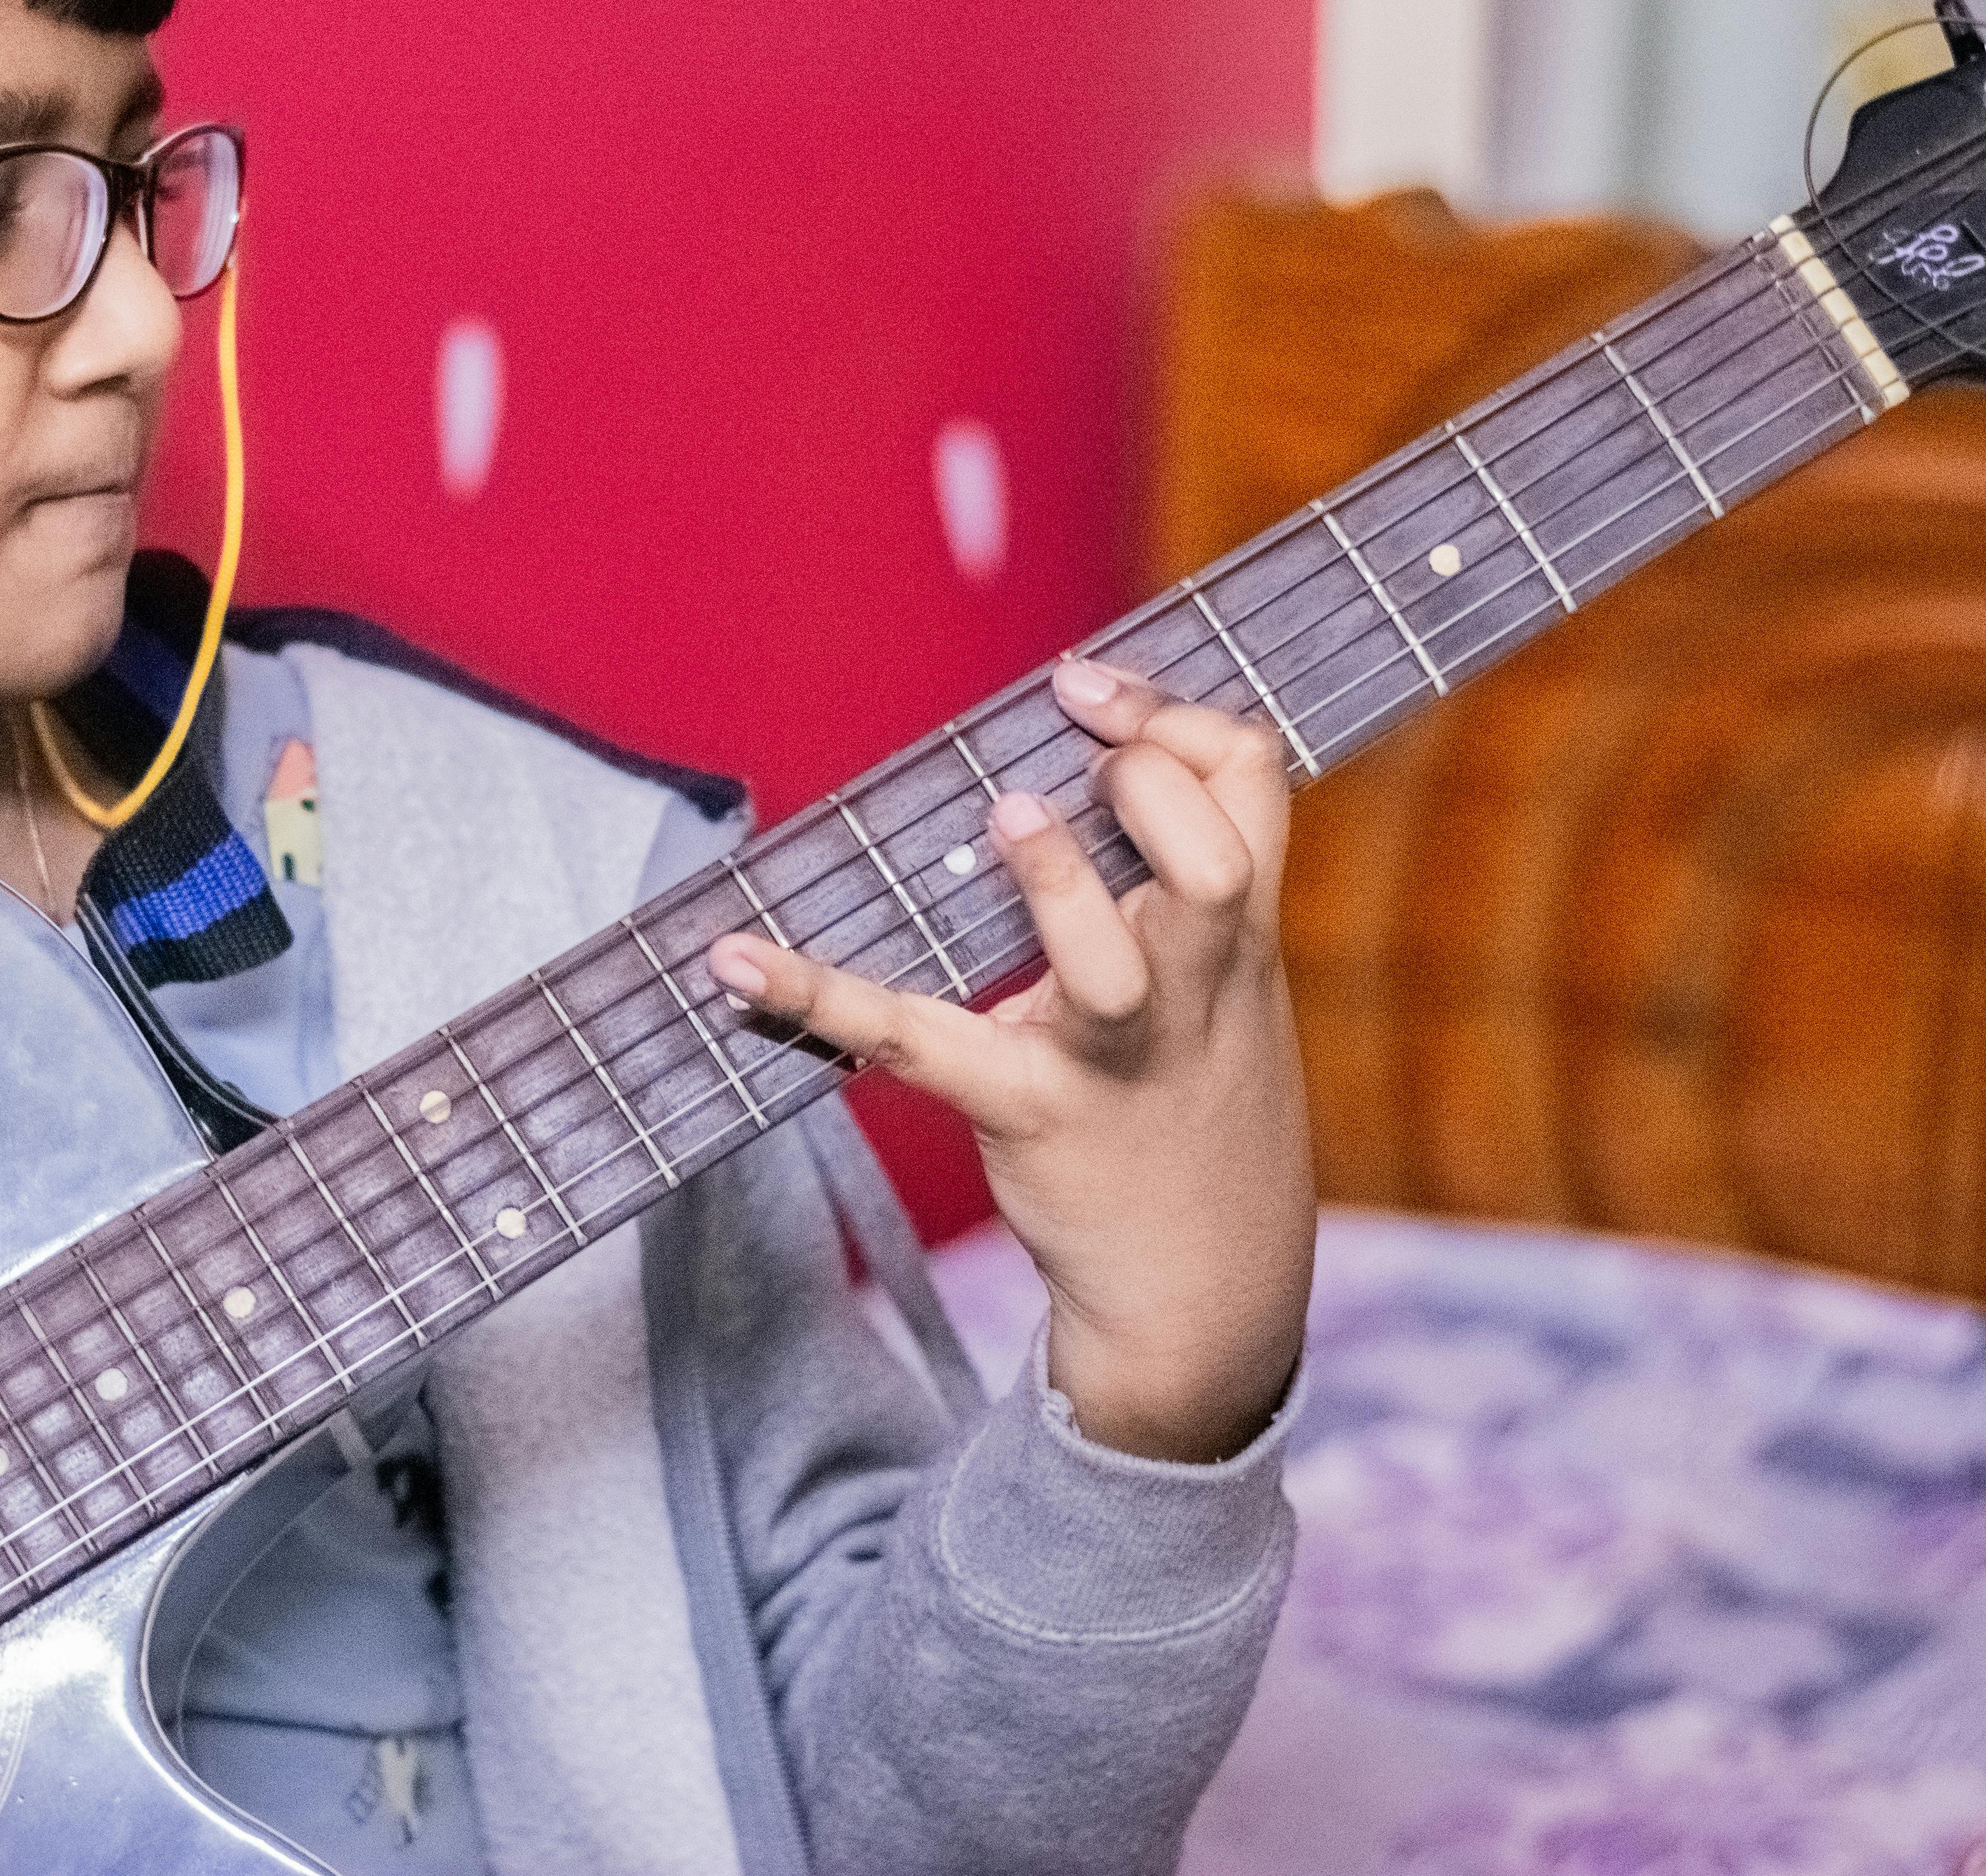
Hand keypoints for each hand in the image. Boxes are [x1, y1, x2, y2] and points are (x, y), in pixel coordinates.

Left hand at [708, 658, 1312, 1462]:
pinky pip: (923, 1048)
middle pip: (1215, 865)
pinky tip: (735, 960)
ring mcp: (1113, 1059)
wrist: (1210, 1296)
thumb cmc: (1198, 1106)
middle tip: (1082, 739)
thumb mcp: (1224, 992)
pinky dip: (820, 998)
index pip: (1250, 788)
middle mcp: (1191, 990)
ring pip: (1110, 965)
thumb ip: (1180, 890)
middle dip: (1153, 781)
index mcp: (1237, 939)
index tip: (1091, 689)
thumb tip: (1080, 764)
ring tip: (1008, 812)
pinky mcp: (1028, 1117)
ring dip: (1063, 882)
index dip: (1180, 718)